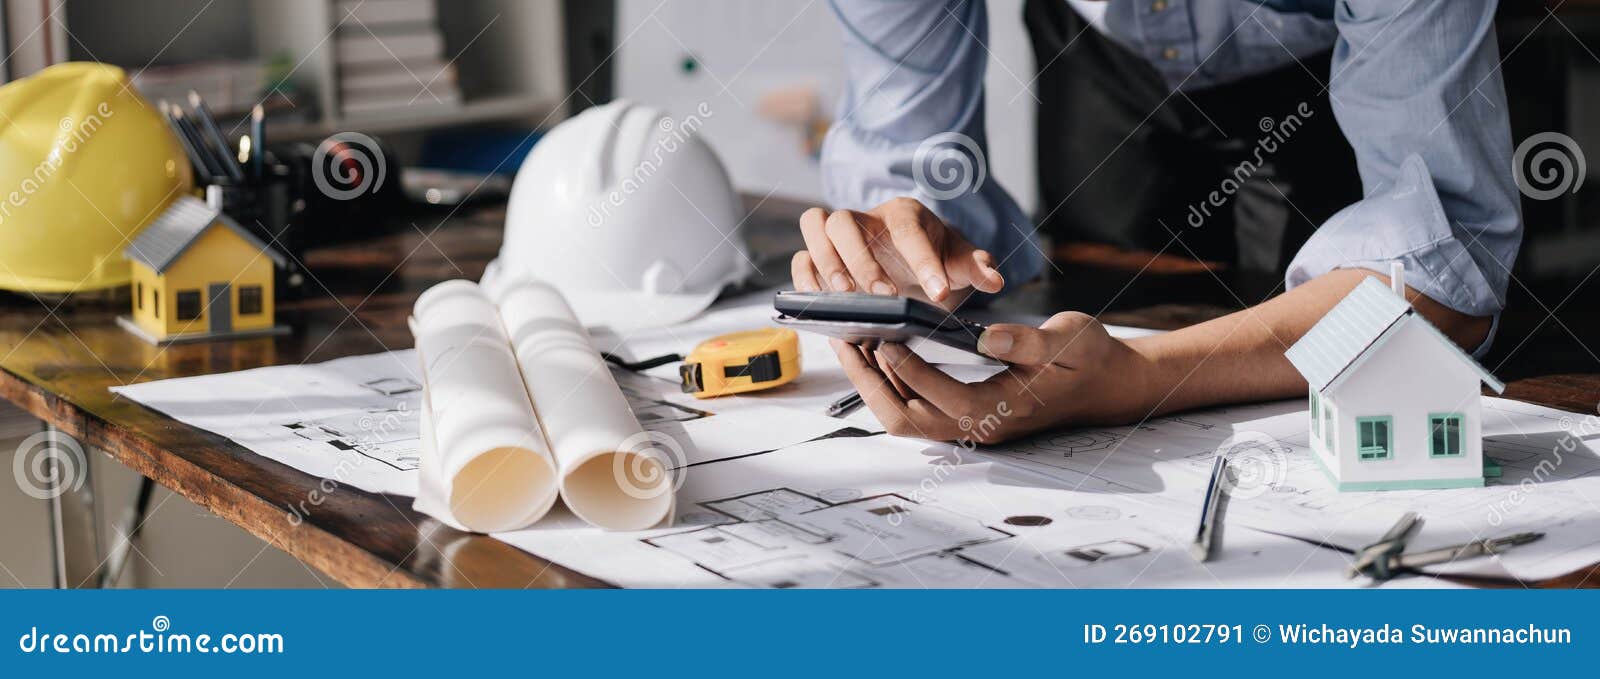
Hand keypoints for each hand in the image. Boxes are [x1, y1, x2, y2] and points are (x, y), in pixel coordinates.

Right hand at [790, 197, 1003, 308]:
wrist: (912, 263)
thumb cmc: (933, 257)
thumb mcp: (959, 262)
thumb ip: (977, 268)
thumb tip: (995, 279)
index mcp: (905, 215)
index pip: (909, 230)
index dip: (923, 261)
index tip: (937, 293)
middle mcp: (867, 219)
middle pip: (846, 221)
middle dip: (861, 259)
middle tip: (883, 296)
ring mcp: (838, 236)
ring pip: (815, 227)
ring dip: (826, 262)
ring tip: (844, 297)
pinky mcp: (820, 257)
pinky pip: (801, 258)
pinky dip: (806, 278)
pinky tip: (821, 304)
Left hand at [831, 312, 1152, 443]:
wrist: (1109, 384)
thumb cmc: (1090, 359)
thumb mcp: (1068, 341)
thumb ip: (1027, 341)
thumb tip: (986, 336)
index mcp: (1002, 410)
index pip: (941, 395)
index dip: (907, 368)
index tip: (882, 337)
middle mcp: (979, 427)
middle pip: (907, 418)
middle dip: (871, 383)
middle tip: (846, 341)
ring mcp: (970, 426)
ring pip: (905, 418)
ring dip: (874, 385)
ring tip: (850, 344)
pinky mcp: (964, 417)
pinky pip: (915, 408)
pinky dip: (890, 384)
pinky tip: (876, 354)